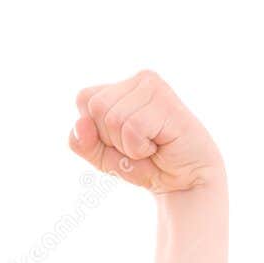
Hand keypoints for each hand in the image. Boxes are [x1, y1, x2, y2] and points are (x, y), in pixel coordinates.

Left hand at [69, 70, 223, 196]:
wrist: (183, 182)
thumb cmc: (144, 164)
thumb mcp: (101, 157)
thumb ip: (82, 142)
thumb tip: (80, 122)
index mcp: (120, 87)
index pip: (84, 98)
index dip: (96, 129)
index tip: (121, 139)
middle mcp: (137, 80)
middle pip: (96, 106)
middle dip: (111, 137)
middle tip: (138, 144)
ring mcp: (153, 86)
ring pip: (113, 118)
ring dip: (127, 144)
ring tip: (150, 144)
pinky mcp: (166, 100)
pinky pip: (132, 127)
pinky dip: (139, 147)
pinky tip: (160, 144)